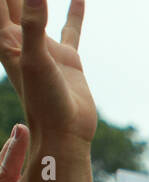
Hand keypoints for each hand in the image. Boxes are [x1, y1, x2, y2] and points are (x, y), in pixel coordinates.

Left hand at [0, 1, 96, 143]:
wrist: (66, 133)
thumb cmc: (44, 101)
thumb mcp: (35, 59)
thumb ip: (33, 23)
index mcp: (6, 37)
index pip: (2, 3)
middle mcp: (21, 38)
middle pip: (14, 1)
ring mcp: (45, 46)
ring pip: (39, 8)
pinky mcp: (67, 58)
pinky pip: (70, 29)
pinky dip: (74, 12)